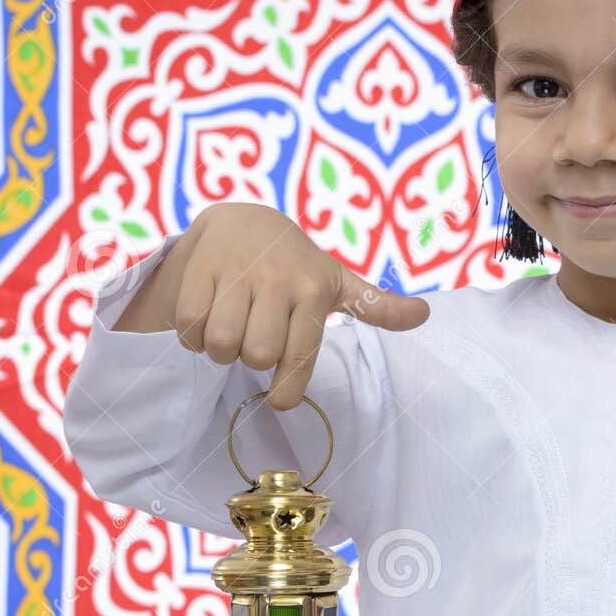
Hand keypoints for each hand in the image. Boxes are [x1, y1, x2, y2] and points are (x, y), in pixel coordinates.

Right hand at [163, 202, 429, 409]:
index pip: (298, 359)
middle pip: (255, 355)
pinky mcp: (201, 267)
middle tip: (256, 338)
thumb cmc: (298, 265)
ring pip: (220, 343)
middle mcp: (278, 279)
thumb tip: (425, 315)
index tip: (279, 398)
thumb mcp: (339, 282)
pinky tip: (209, 317)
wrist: (246, 218)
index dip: (285, 391)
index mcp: (315, 290)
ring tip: (233, 327)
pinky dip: (193, 335)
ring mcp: (237, 272)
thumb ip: (376, 305)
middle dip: (251, 359)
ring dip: (220, 349)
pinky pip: (190, 325)